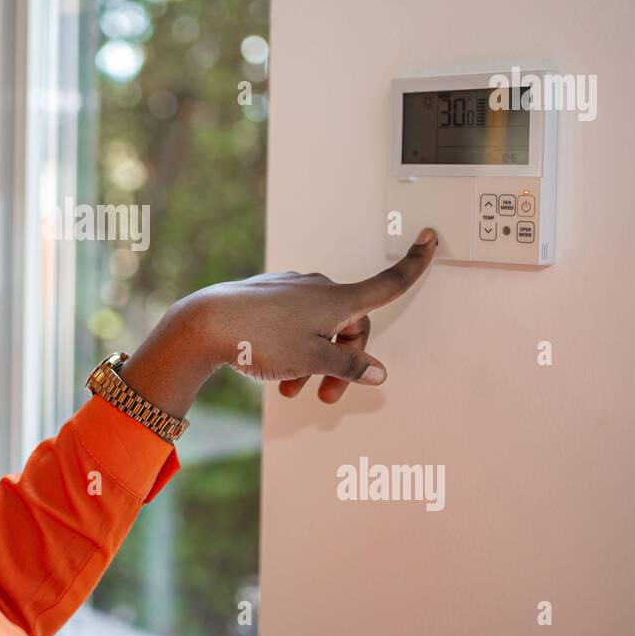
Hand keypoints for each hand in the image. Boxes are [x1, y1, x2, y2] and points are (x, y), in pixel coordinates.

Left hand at [118, 228, 437, 416]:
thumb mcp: (312, 359)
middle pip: (350, 325)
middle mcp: (318, 288)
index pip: (387, 283)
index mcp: (337, 299)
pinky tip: (274, 374)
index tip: (429, 238)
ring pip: (318, 328)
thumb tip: (378, 373)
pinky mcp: (268, 297)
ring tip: (291, 392)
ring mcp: (291, 290)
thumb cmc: (260, 338)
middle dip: (343, 361)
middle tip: (325, 397)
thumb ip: (349, 366)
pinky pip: (293, 324)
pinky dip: (293, 349)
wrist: (205, 323)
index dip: (413, 265)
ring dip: (313, 362)